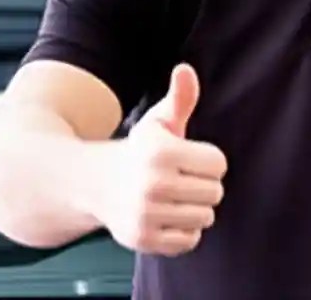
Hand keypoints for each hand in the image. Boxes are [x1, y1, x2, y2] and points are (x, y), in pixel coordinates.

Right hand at [96, 63, 226, 255]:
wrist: (92, 184)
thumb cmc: (138, 150)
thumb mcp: (158, 121)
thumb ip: (180, 98)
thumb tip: (185, 69)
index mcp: (160, 152)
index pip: (218, 164)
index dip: (207, 160)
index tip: (188, 159)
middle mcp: (151, 184)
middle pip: (215, 192)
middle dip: (202, 185)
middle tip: (180, 180)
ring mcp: (146, 215)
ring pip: (205, 218)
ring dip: (195, 208)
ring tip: (173, 198)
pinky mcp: (143, 240)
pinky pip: (190, 241)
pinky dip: (183, 231)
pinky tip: (166, 216)